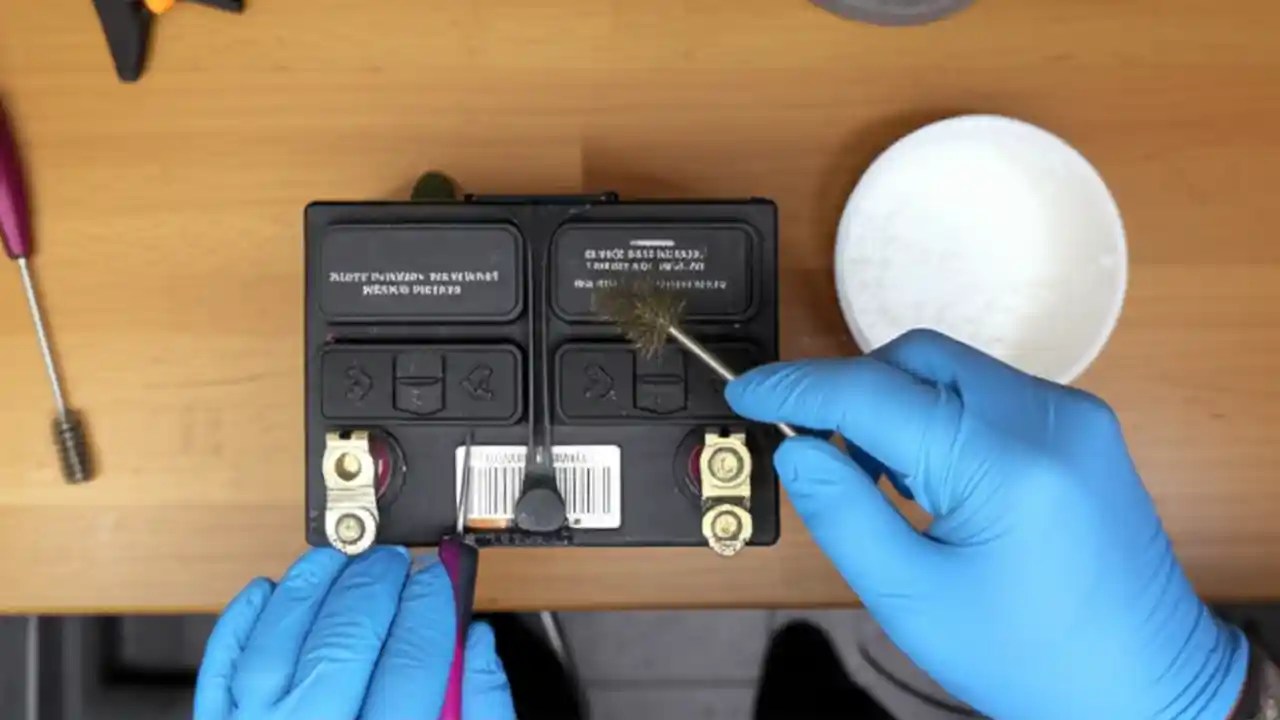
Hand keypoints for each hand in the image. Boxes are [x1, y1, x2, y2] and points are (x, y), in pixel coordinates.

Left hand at [195, 546, 515, 719]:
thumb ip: (480, 719)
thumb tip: (477, 653)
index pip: (413, 666)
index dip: (434, 608)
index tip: (443, 578)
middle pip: (341, 647)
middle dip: (374, 588)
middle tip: (396, 564)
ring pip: (271, 651)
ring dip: (307, 591)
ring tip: (337, 562)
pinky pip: (218, 679)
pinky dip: (239, 629)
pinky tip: (267, 597)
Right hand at [728, 330, 1246, 719]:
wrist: (1149, 684)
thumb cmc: (1033, 658)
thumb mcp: (913, 599)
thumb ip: (842, 514)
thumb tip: (794, 449)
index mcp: (1005, 461)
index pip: (874, 391)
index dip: (796, 388)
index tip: (746, 392)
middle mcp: (1047, 416)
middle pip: (916, 357)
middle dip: (852, 390)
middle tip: (819, 450)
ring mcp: (1072, 415)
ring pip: (951, 369)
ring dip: (897, 405)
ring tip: (886, 485)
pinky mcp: (1080, 426)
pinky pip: (987, 391)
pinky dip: (940, 416)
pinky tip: (933, 479)